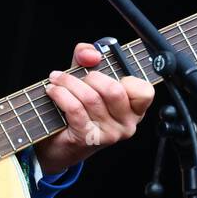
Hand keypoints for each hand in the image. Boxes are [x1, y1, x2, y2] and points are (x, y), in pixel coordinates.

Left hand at [34, 43, 154, 176]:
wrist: (59, 142)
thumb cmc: (79, 106)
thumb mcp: (86, 76)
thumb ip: (89, 56)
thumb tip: (91, 55)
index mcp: (135, 108)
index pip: (144, 91)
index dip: (125, 77)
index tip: (107, 73)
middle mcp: (127, 124)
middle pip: (114, 90)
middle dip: (90, 76)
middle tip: (74, 75)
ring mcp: (109, 134)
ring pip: (91, 98)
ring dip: (68, 83)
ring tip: (56, 79)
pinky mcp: (89, 139)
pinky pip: (75, 109)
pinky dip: (60, 95)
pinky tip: (53, 91)